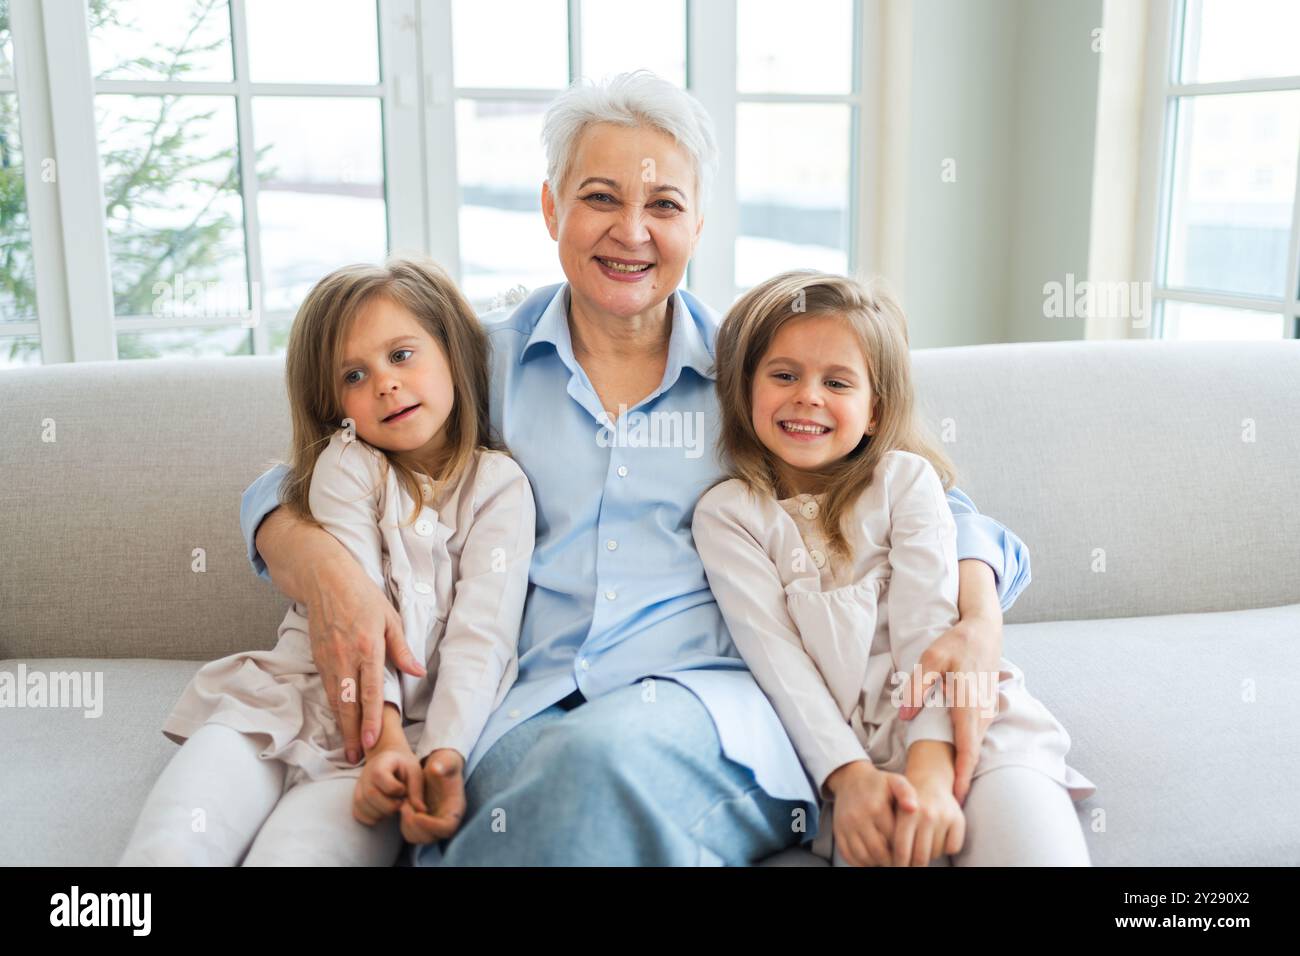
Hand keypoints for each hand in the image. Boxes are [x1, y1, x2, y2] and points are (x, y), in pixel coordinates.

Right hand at [306, 552, 424, 764]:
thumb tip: (416, 672)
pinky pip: (327, 689)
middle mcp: (345, 657)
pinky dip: (334, 708)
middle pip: (348, 703)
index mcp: (367, 646)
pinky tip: (340, 722)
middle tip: (356, 757)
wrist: (324, 579)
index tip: (373, 739)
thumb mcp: (389, 617)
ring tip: (348, 748)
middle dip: (352, 732)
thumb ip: (401, 648)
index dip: (371, 717)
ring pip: (335, 699)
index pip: (370, 689)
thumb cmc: (362, 596)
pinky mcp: (318, 658)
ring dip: (341, 725)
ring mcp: (328, 659)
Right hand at [353, 747, 422, 825]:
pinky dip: (371, 818)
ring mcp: (358, 788)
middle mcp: (365, 775)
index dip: (397, 790)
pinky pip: (358, 814)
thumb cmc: (404, 767)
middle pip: (371, 795)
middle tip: (400, 803)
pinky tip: (383, 812)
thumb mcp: (414, 772)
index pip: (382, 779)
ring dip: (381, 813)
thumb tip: (421, 811)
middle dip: (389, 805)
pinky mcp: (356, 799)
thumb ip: (417, 790)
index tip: (404, 789)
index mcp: (380, 764)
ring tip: (392, 806)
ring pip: (363, 806)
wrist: (390, 762)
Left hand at [399, 749, 466, 843]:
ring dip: (408, 826)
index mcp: (455, 808)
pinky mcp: (423, 824)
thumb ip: (444, 764)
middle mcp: (446, 820)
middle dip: (416, 826)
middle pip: (433, 837)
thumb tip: (437, 769)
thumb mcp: (446, 761)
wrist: (438, 768)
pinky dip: (404, 825)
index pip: (448, 828)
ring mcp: (434, 824)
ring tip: (403, 805)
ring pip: (420, 838)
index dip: (432, 825)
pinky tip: (402, 807)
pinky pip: (412, 833)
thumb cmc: (444, 765)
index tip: (417, 814)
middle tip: (405, 807)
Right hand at [824, 760, 918, 866]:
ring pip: (863, 857)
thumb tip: (914, 808)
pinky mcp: (838, 832)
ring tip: (886, 859)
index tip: (910, 850)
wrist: (850, 779)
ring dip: (877, 862)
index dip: (904, 848)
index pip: (894, 838)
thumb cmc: (878, 783)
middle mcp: (859, 818)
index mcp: (876, 807)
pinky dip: (860, 863)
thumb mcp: (895, 781)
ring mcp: (846, 826)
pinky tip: (871, 859)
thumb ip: (906, 792)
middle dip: (891, 860)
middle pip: (879, 851)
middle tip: (900, 860)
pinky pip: (848, 856)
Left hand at [891, 773, 964, 866]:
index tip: (898, 867)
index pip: (902, 850)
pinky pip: (953, 848)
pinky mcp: (958, 819)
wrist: (929, 780)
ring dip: (929, 855)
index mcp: (906, 815)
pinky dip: (946, 849)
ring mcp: (944, 817)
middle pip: (921, 856)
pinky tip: (938, 840)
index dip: (900, 864)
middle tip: (910, 865)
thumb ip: (893, 835)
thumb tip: (890, 860)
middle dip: (914, 865)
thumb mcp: (895, 813)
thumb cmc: (907, 802)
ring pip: (936, 853)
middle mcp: (926, 815)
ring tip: (923, 847)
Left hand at [897, 614, 1002, 805]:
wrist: (984, 630)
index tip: (956, 797)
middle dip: (961, 779)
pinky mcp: (986, 708)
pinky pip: (977, 736)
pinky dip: (968, 752)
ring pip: (976, 746)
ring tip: (950, 790)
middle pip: (972, 754)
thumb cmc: (957, 643)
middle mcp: (982, 713)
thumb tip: (905, 715)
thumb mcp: (932, 659)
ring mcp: (987, 711)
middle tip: (945, 803)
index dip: (961, 775)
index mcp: (969, 704)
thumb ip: (918, 687)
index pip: (967, 749)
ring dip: (965, 767)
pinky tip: (957, 763)